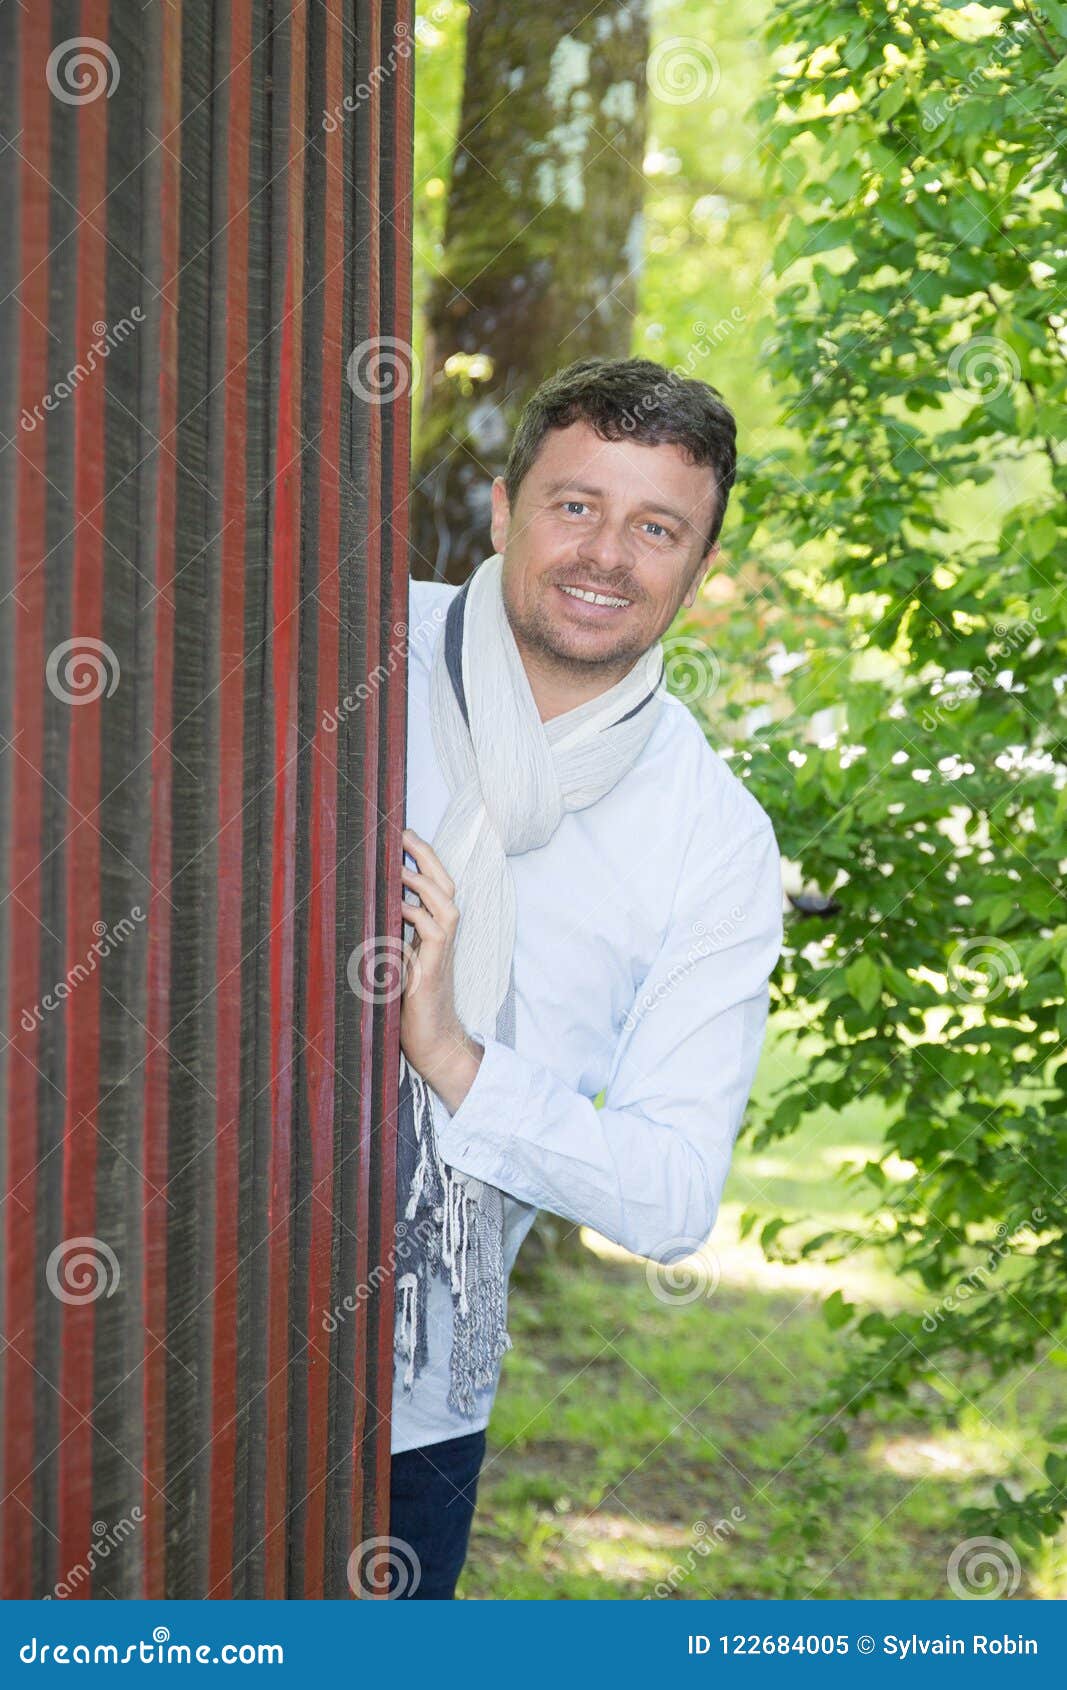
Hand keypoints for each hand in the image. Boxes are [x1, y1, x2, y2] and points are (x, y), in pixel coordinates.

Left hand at [399, 828, 482, 1111]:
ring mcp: (440, 955)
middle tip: (405, 834)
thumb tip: (359, 910)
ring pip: (446, 906)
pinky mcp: (431, 973)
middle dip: (427, 857)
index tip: (403, 833)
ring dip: (425, 884)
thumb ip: (388, 937)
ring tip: (401, 867)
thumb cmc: (408, 1006)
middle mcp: (442, 939)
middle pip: (446, 886)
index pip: (436, 885)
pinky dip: (417, 918)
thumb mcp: (396, 962)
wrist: (432, 1044)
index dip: (424, 858)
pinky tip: (397, 908)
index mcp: (433, 933)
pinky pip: (433, 936)